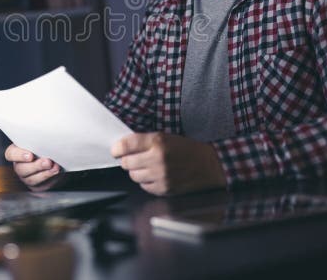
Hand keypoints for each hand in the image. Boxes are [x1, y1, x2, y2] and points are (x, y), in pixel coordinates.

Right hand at [4, 144, 63, 190]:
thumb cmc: (44, 145)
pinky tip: (56, 172)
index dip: (18, 155)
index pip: (11, 154)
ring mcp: (26, 177)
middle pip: (21, 169)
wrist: (55, 158)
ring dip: (45, 173)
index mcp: (16, 152)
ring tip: (55, 167)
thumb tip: (47, 138)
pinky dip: (50, 178)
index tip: (30, 155)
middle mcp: (19, 166)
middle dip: (36, 166)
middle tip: (48, 162)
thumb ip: (40, 140)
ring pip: (31, 179)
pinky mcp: (36, 186)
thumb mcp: (40, 140)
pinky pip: (41, 185)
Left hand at [110, 132, 226, 195]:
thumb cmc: (189, 149)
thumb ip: (145, 141)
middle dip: (128, 160)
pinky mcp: (164, 189)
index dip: (117, 148)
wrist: (210, 165)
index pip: (126, 145)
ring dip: (136, 171)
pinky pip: (143, 186)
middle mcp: (158, 158)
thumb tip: (122, 147)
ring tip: (148, 167)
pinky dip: (146, 181)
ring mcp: (160, 176)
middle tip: (135, 158)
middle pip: (126, 162)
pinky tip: (155, 176)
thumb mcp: (167, 136)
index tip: (116, 150)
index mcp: (158, 141)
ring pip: (133, 175)